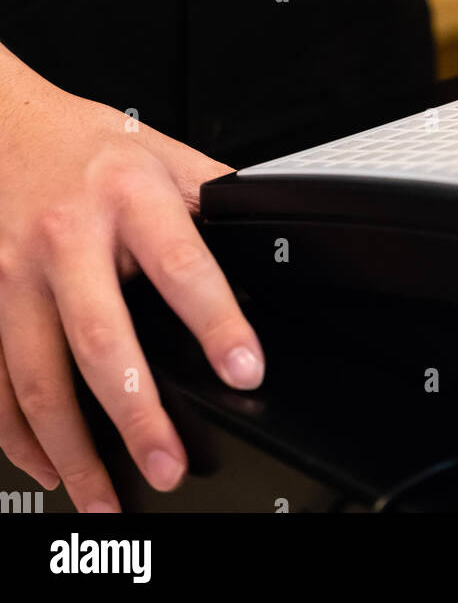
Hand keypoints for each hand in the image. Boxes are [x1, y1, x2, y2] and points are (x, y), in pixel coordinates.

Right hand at [0, 50, 263, 511]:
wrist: (3, 124)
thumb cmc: (87, 144)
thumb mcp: (162, 151)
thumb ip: (211, 198)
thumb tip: (268, 237)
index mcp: (127, 196)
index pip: (183, 265)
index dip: (218, 321)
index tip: (246, 368)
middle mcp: (66, 238)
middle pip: (99, 339)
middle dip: (136, 413)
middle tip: (168, 466)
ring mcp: (13, 275)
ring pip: (37, 378)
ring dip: (73, 449)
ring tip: (107, 496)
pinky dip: (18, 438)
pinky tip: (49, 467)